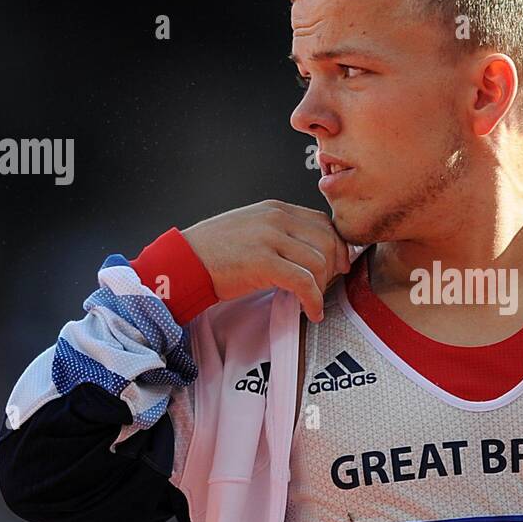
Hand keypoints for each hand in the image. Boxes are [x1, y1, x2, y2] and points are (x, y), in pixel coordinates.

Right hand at [181, 200, 350, 322]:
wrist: (183, 262)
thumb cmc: (214, 251)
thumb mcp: (251, 228)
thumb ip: (280, 232)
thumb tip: (310, 251)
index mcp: (275, 209)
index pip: (322, 222)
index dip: (337, 246)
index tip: (339, 264)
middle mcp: (276, 219)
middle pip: (327, 241)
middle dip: (333, 268)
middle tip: (327, 286)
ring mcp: (270, 239)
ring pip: (319, 262)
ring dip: (322, 287)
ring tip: (313, 301)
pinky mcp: (264, 263)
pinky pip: (304, 283)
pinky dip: (313, 301)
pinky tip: (311, 312)